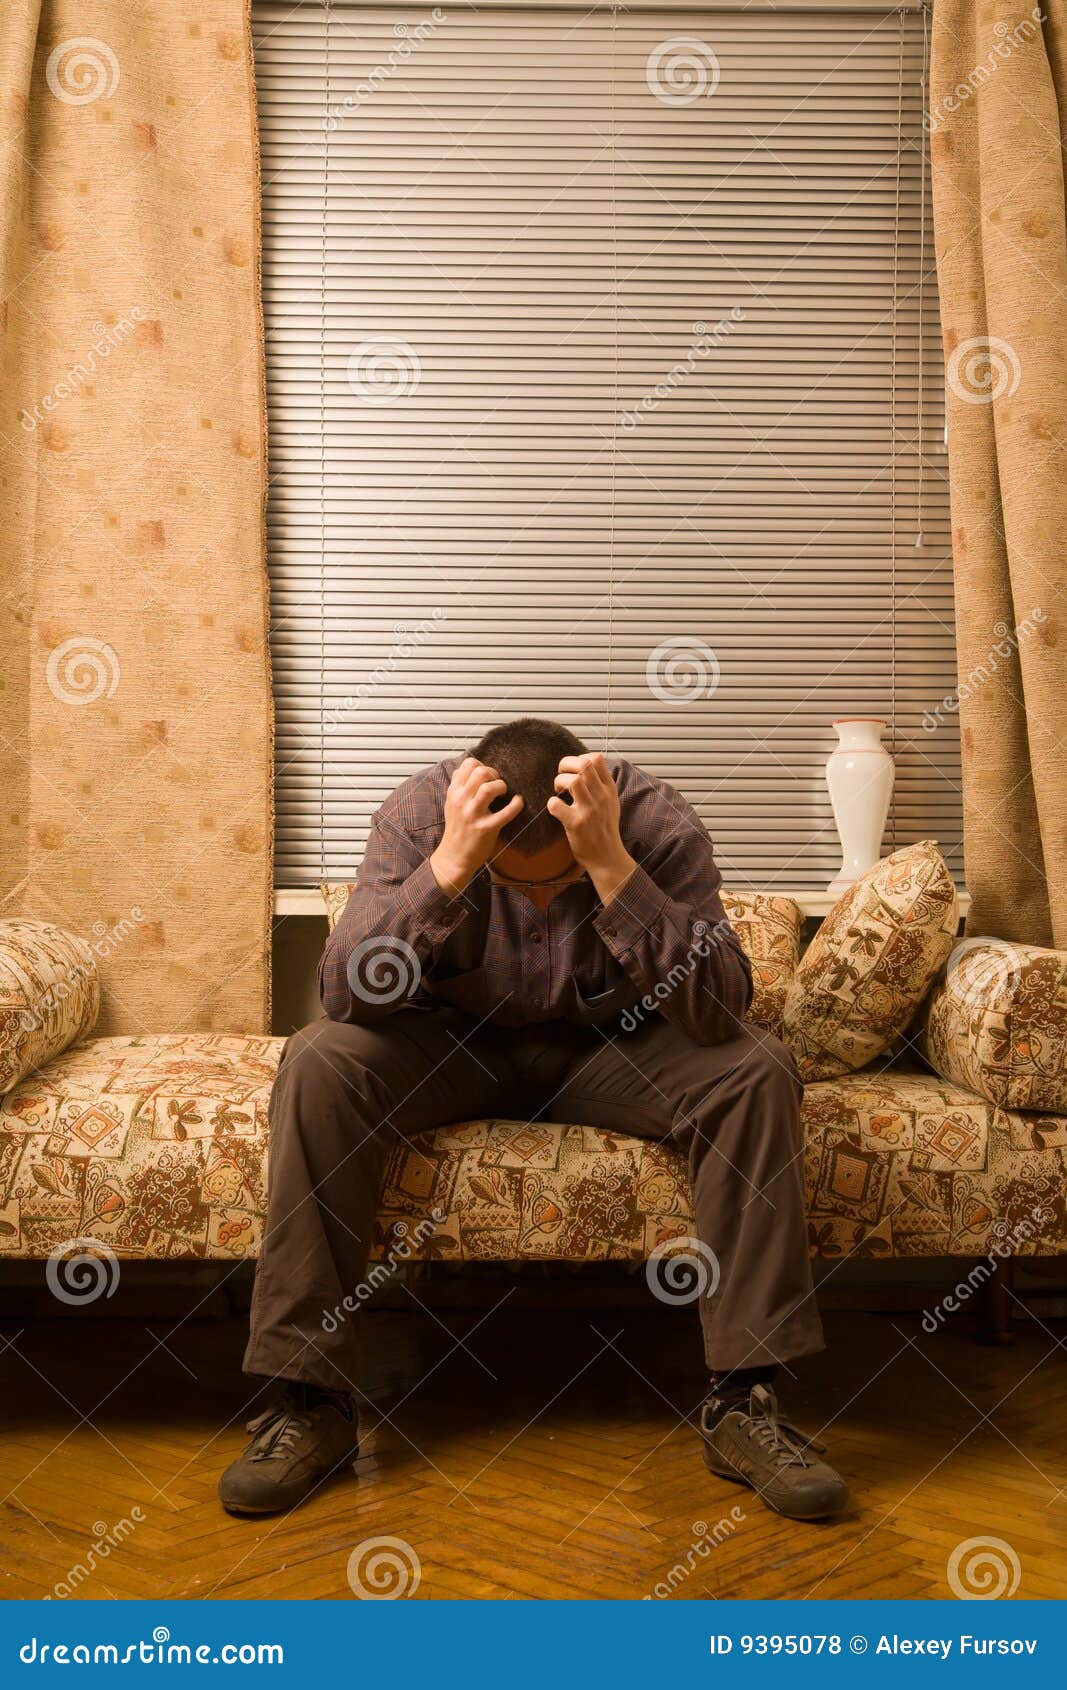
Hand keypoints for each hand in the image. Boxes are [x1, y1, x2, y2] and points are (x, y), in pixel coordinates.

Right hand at [429, 757, 523, 896]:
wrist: (454, 857)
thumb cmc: (456, 829)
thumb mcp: (450, 804)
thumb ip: (457, 786)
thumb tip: (463, 769)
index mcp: (454, 792)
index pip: (468, 764)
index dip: (483, 765)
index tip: (488, 776)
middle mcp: (461, 801)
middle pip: (480, 772)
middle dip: (494, 774)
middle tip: (498, 784)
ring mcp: (473, 815)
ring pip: (489, 788)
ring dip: (502, 787)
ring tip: (504, 794)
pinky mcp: (486, 828)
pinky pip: (506, 812)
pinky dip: (517, 805)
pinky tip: (518, 802)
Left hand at [547, 752, 635, 903]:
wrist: (607, 858)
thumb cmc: (605, 830)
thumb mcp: (611, 803)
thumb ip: (601, 785)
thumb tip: (586, 766)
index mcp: (609, 790)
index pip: (597, 759)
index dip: (580, 758)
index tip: (573, 769)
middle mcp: (601, 797)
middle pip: (584, 765)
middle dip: (566, 765)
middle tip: (561, 776)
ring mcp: (589, 810)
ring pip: (572, 781)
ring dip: (559, 782)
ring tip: (558, 792)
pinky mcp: (576, 824)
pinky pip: (556, 805)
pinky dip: (551, 804)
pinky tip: (555, 809)